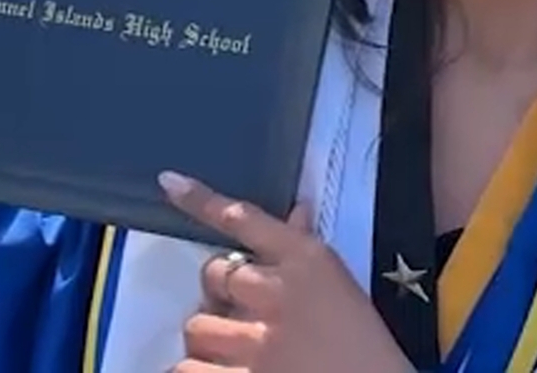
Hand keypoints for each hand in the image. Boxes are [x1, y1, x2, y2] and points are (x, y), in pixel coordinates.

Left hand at [161, 172, 411, 372]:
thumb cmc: (365, 348)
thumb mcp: (342, 289)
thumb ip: (307, 249)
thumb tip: (295, 213)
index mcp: (307, 262)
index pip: (244, 218)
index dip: (201, 200)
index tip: (170, 183)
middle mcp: (276, 294)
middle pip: (212, 275)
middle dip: (219, 296)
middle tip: (240, 317)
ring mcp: (256, 342)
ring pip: (196, 326)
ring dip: (209, 341)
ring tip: (235, 356)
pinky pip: (187, 368)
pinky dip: (196, 372)